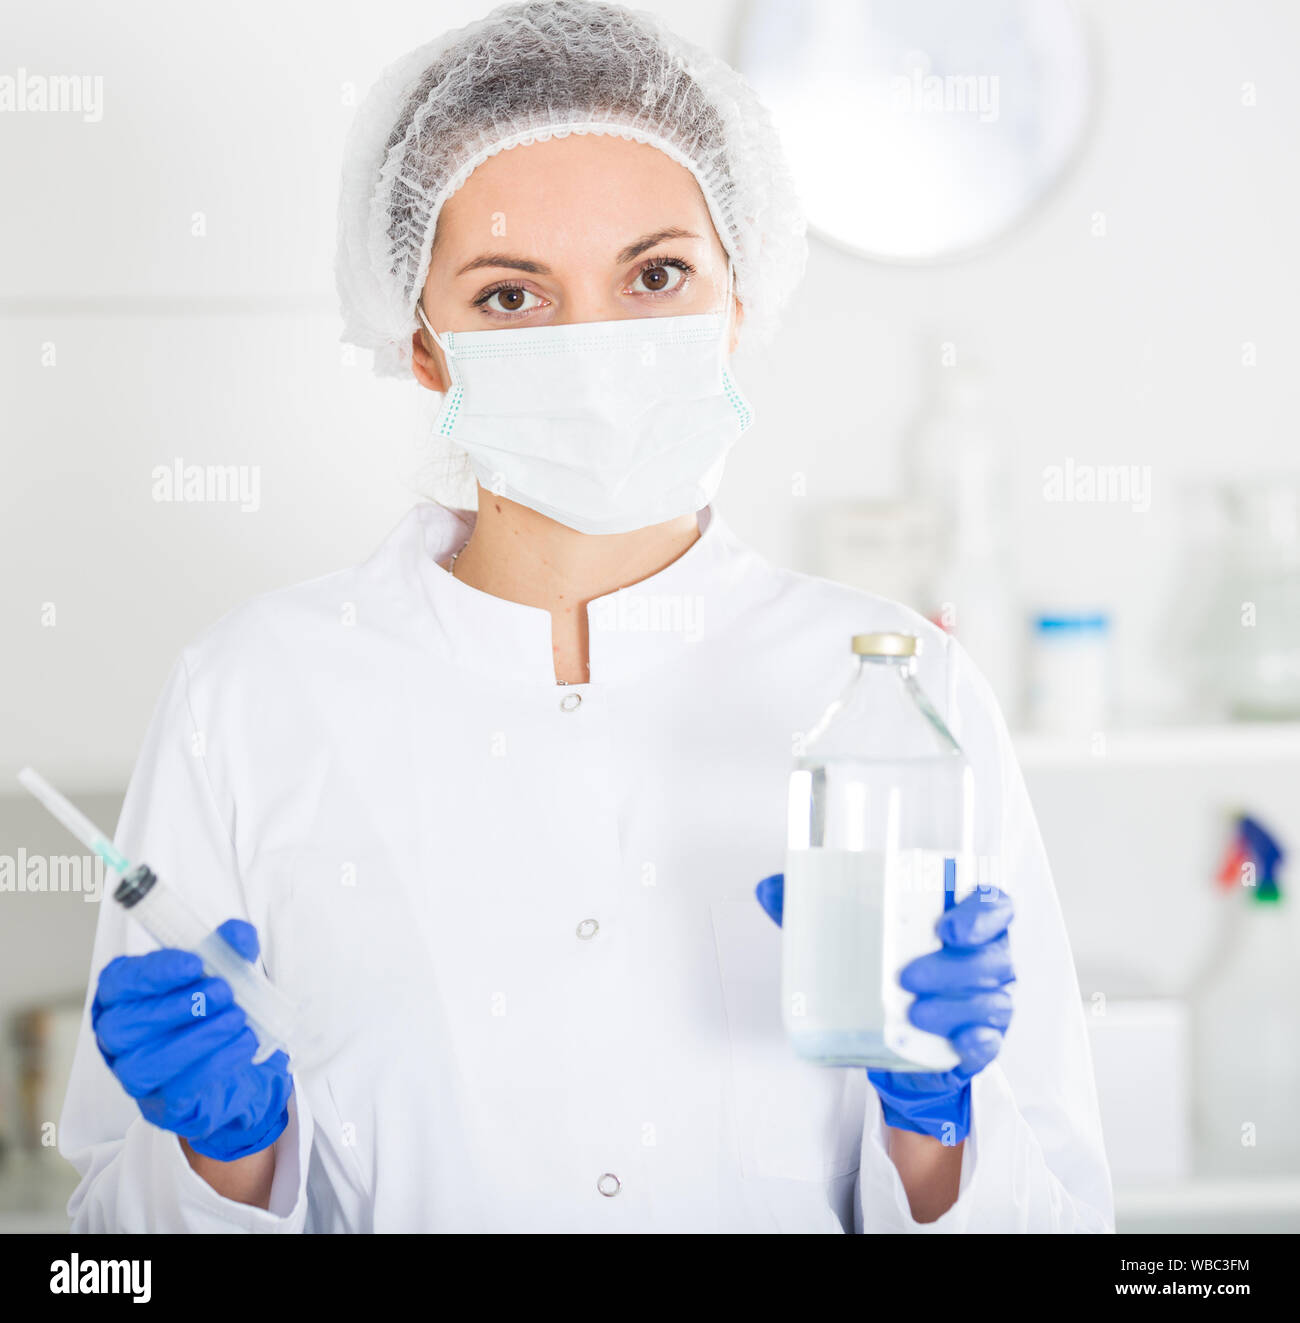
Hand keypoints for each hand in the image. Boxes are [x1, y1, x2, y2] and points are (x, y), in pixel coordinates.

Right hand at [92, 919, 292, 1160]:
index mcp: (122, 995)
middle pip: (124, 1025)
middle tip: (224, 991)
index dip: (154, 973)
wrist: (234, 1055)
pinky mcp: (161, 1103)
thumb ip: (231, 945)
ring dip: (196, 1038)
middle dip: (176, 1007)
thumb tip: (238, 936)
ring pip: (145, 1063)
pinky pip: (178, 1089)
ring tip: (236, 1018)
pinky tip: (244, 1042)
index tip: (195, 963)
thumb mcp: (224, 966)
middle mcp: (117, 1037)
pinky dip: (215, 1063)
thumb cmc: (213, 1004)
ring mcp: (134, 1074)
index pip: (119, 983)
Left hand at [755, 874, 1014, 1144]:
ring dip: (955, 1006)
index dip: (981, 913)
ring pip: (991, 999)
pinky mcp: (979, 1043)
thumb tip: (769, 887)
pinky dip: (978, 1043)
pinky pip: (991, 1043)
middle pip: (991, 955)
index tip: (947, 927)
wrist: (886, 1043)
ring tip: (913, 1012)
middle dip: (952, 967)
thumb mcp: (846, 939)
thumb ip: (813, 909)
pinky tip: (959, 1044)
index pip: (993, 904)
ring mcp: (987, 1002)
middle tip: (905, 977)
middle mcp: (984, 959)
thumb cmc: (878, 972)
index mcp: (962, 922)